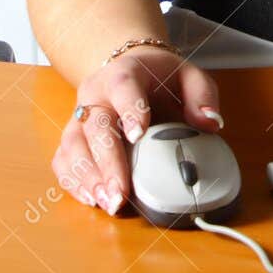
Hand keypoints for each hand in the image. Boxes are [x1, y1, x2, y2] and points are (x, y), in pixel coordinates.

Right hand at [52, 47, 223, 216]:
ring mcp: (79, 116)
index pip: (124, 87)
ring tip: (108, 203)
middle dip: (107, 162)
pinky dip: (72, 180)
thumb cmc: (158, 78)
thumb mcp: (188, 76)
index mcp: (124, 73)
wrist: (126, 69)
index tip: (138, 135)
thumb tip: (210, 122)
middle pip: (96, 126)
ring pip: (73, 145)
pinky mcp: (72, 135)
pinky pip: (63, 159)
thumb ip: (202, 95)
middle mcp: (96, 94)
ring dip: (87, 177)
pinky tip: (91, 199)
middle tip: (121, 193)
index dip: (130, 109)